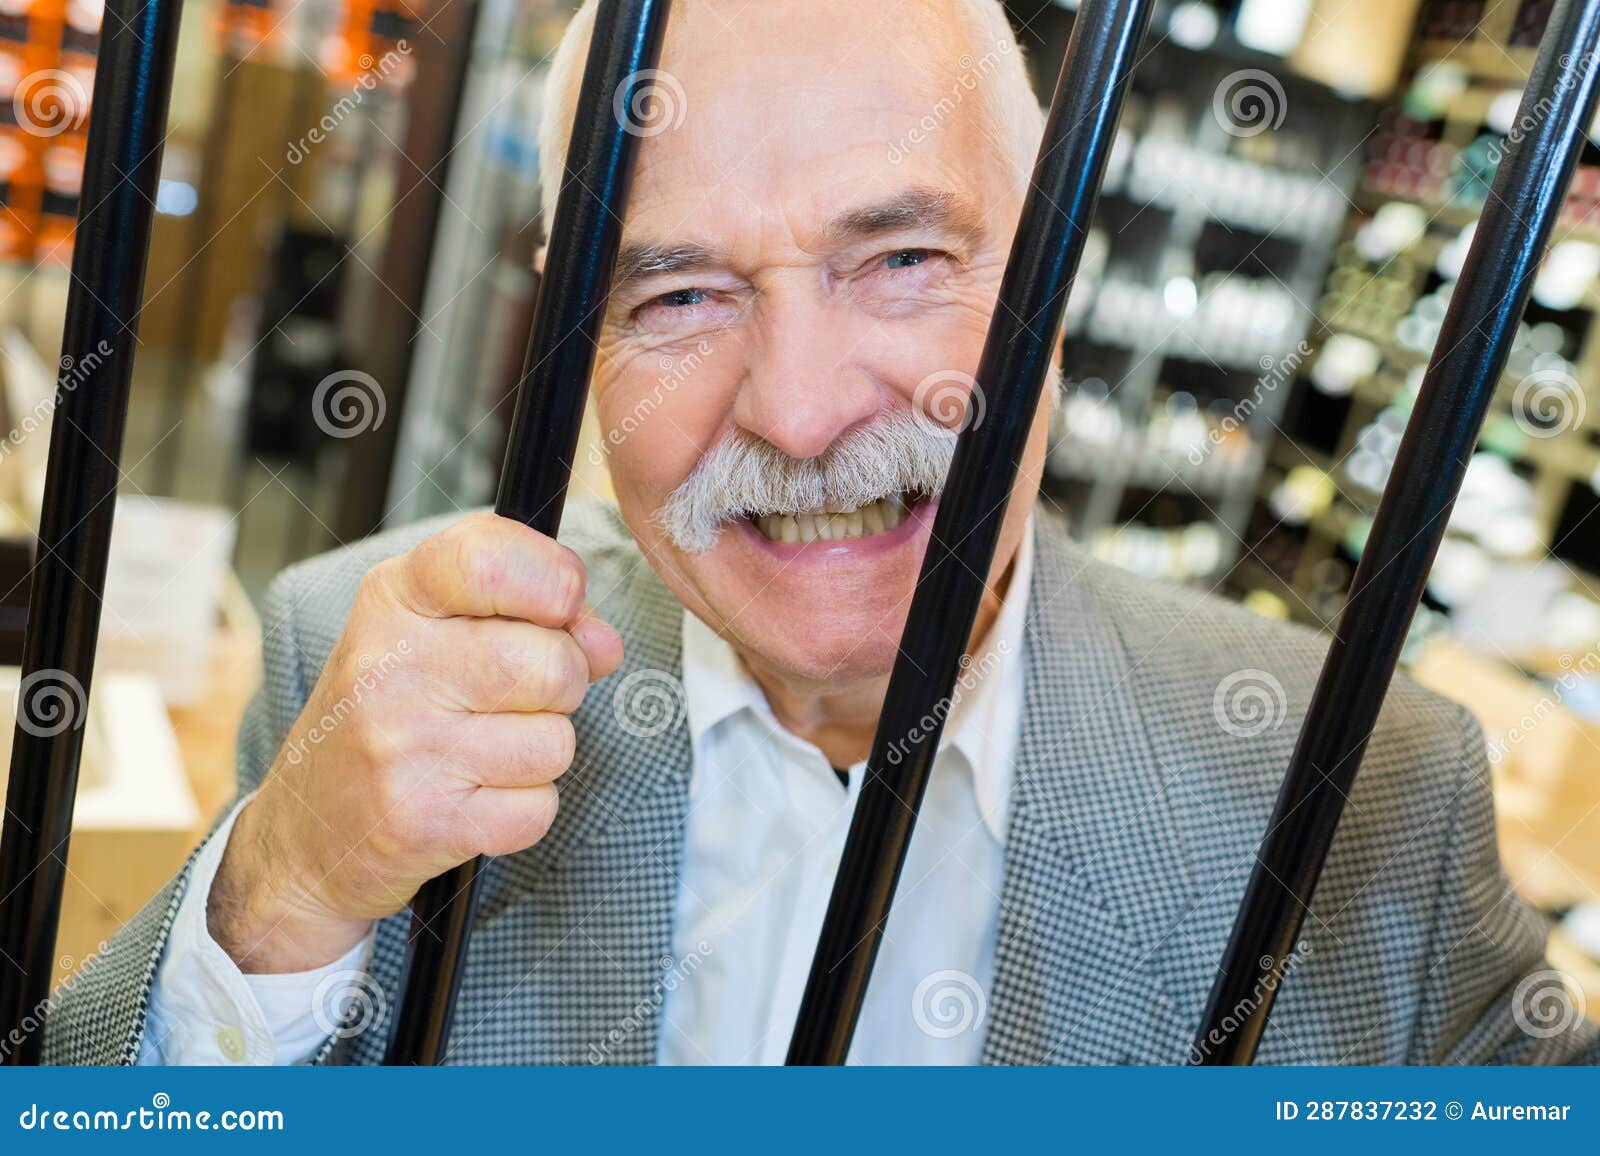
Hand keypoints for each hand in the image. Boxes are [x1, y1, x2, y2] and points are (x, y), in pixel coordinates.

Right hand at [207, 511, 623, 972]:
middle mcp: (389, 666)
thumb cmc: (386, 715)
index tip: (560, 605)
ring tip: (482, 751)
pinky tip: (474, 797)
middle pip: (554, 664)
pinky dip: (523, 809)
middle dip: (561, 686)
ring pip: (557, 741)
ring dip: (540, 752)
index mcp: (394, 599)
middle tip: (512, 699)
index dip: (556, 583)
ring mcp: (401, 747)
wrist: (303, 831)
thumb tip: (602, 642)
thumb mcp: (432, 630)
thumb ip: (529, 612)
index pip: (493, 560)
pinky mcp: (421, 821)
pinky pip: (538, 808)